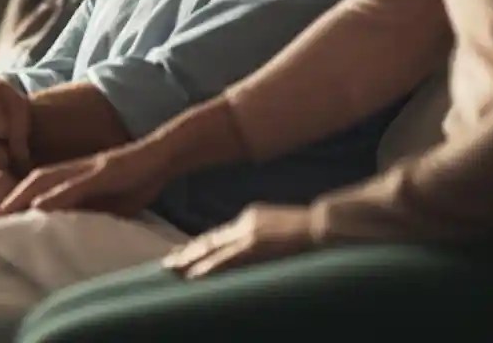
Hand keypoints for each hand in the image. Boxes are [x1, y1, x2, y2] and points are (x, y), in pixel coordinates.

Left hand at [0, 139, 168, 216]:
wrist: (164, 155)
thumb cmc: (135, 181)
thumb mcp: (107, 203)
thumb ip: (86, 212)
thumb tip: (67, 235)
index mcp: (69, 177)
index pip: (32, 189)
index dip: (9, 203)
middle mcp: (71, 169)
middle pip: (28, 182)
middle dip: (4, 200)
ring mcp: (86, 168)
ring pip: (44, 180)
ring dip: (20, 197)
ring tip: (0, 216)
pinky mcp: (104, 170)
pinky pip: (75, 183)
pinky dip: (56, 195)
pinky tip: (40, 206)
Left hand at [161, 204, 316, 278]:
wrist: (325, 222)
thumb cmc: (310, 229)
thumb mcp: (280, 229)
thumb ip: (262, 237)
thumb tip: (254, 251)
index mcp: (250, 217)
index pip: (218, 234)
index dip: (198, 245)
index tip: (180, 253)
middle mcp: (245, 221)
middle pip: (209, 239)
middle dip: (187, 252)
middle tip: (166, 263)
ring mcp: (250, 232)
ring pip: (212, 248)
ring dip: (190, 260)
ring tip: (171, 269)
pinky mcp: (257, 244)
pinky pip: (228, 259)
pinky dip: (210, 267)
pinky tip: (195, 275)